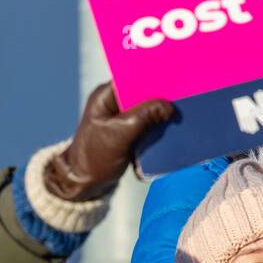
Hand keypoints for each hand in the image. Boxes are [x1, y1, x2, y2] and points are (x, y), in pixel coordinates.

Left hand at [46, 83, 174, 202]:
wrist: (83, 183)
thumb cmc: (94, 157)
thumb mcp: (120, 135)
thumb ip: (144, 117)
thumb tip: (168, 106)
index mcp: (105, 96)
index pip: (132, 78)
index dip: (152, 79)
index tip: (173, 83)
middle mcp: (114, 103)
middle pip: (142, 95)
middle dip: (159, 102)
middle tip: (180, 105)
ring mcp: (121, 119)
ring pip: (146, 112)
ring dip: (159, 120)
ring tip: (175, 123)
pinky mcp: (128, 133)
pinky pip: (146, 128)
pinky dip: (154, 134)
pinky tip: (164, 139)